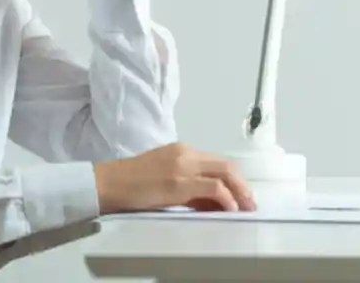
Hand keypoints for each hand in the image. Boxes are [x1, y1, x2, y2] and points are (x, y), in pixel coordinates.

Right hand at [93, 142, 256, 213]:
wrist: (109, 182)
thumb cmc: (132, 183)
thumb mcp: (165, 177)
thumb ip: (188, 185)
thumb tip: (210, 201)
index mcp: (183, 150)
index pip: (217, 162)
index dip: (234, 178)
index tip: (241, 194)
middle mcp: (187, 154)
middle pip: (226, 165)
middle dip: (242, 185)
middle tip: (250, 203)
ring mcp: (184, 166)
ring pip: (224, 173)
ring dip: (239, 192)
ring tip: (245, 208)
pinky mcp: (179, 182)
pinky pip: (213, 187)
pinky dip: (226, 198)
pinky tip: (229, 209)